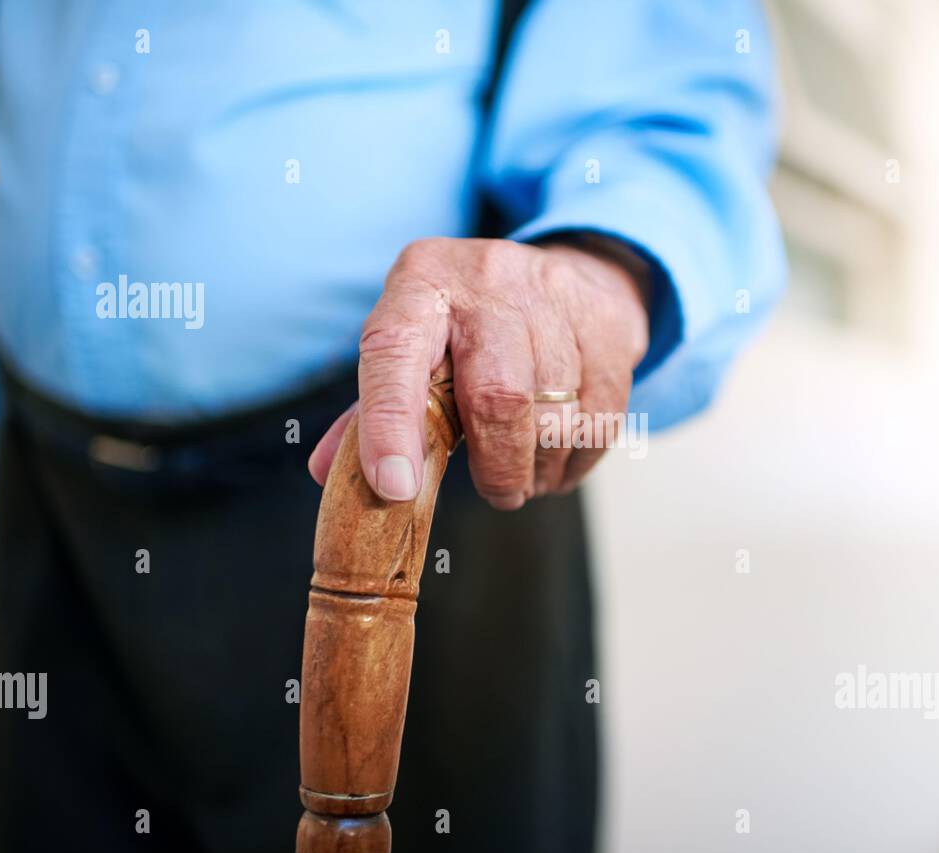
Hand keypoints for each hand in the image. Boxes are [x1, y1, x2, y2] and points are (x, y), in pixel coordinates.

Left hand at [308, 236, 650, 508]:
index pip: (394, 354)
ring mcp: (554, 295)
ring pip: (556, 416)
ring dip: (541, 468)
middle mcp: (487, 278)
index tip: (394, 487)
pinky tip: (561, 458)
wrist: (565, 273)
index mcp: (420, 283)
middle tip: (499, 493)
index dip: (389, 425)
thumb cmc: (471, 328)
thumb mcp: (415, 348)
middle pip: (499, 396)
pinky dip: (578, 458)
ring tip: (529, 475)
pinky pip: (602, 418)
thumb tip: (331, 474)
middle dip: (499, 467)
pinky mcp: (608, 322)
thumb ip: (372, 410)